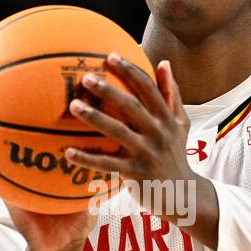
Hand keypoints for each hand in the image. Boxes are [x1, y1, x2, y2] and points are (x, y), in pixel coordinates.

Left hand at [64, 53, 197, 213]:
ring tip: (73, 105)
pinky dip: (87, 158)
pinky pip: (107, 164)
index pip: (148, 89)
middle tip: (86, 78)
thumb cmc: (175, 154)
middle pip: (131, 106)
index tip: (111, 56)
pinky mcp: (135, 174)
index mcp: (167, 118)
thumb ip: (172, 94)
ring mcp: (146, 153)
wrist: (182, 194)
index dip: (130, 71)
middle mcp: (158, 133)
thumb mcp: (181, 124)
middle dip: (109, 90)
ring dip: (94, 118)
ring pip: (117, 132)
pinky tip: (67, 151)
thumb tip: (164, 63)